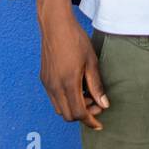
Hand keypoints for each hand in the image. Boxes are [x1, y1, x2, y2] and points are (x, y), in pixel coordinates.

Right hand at [38, 12, 109, 129]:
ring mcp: (47, 83)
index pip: (79, 113)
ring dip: (73, 108)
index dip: (90, 121)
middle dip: (83, 115)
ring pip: (59, 109)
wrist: (55, 25)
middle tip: (96, 104)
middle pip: (68, 115)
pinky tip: (76, 88)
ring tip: (87, 95)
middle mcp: (54, 86)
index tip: (99, 124)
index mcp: (68, 82)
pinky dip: (65, 100)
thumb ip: (96, 85)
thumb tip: (104, 104)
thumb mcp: (91, 61)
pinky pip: (54, 98)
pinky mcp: (44, 78)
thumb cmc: (75, 40)